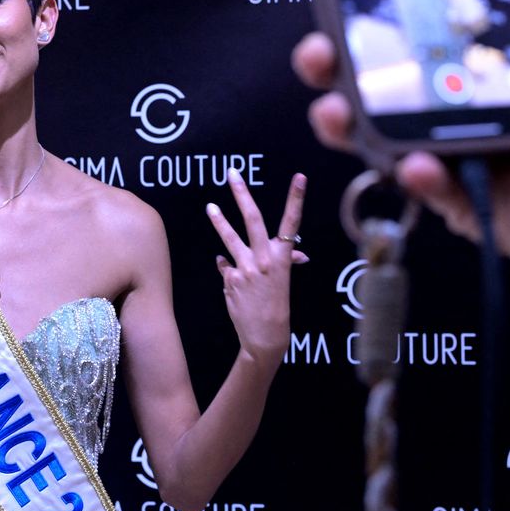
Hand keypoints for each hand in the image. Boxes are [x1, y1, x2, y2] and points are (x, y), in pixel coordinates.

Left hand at [206, 170, 306, 367]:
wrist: (265, 337)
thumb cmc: (278, 307)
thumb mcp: (285, 281)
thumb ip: (284, 261)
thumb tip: (296, 251)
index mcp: (282, 259)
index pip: (292, 223)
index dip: (296, 199)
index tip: (299, 177)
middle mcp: (263, 260)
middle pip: (253, 219)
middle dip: (242, 194)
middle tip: (233, 173)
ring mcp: (245, 269)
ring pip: (230, 239)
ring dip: (219, 221)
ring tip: (210, 207)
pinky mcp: (229, 280)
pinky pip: (226, 266)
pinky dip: (228, 268)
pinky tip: (232, 275)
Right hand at [291, 0, 509, 335]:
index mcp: (464, 59)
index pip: (401, 28)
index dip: (362, 10)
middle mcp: (437, 101)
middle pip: (364, 79)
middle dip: (326, 67)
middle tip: (317, 55)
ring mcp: (434, 148)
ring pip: (368, 134)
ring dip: (343, 122)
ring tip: (338, 114)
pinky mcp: (444, 194)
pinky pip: (417, 183)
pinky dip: (415, 175)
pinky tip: (421, 167)